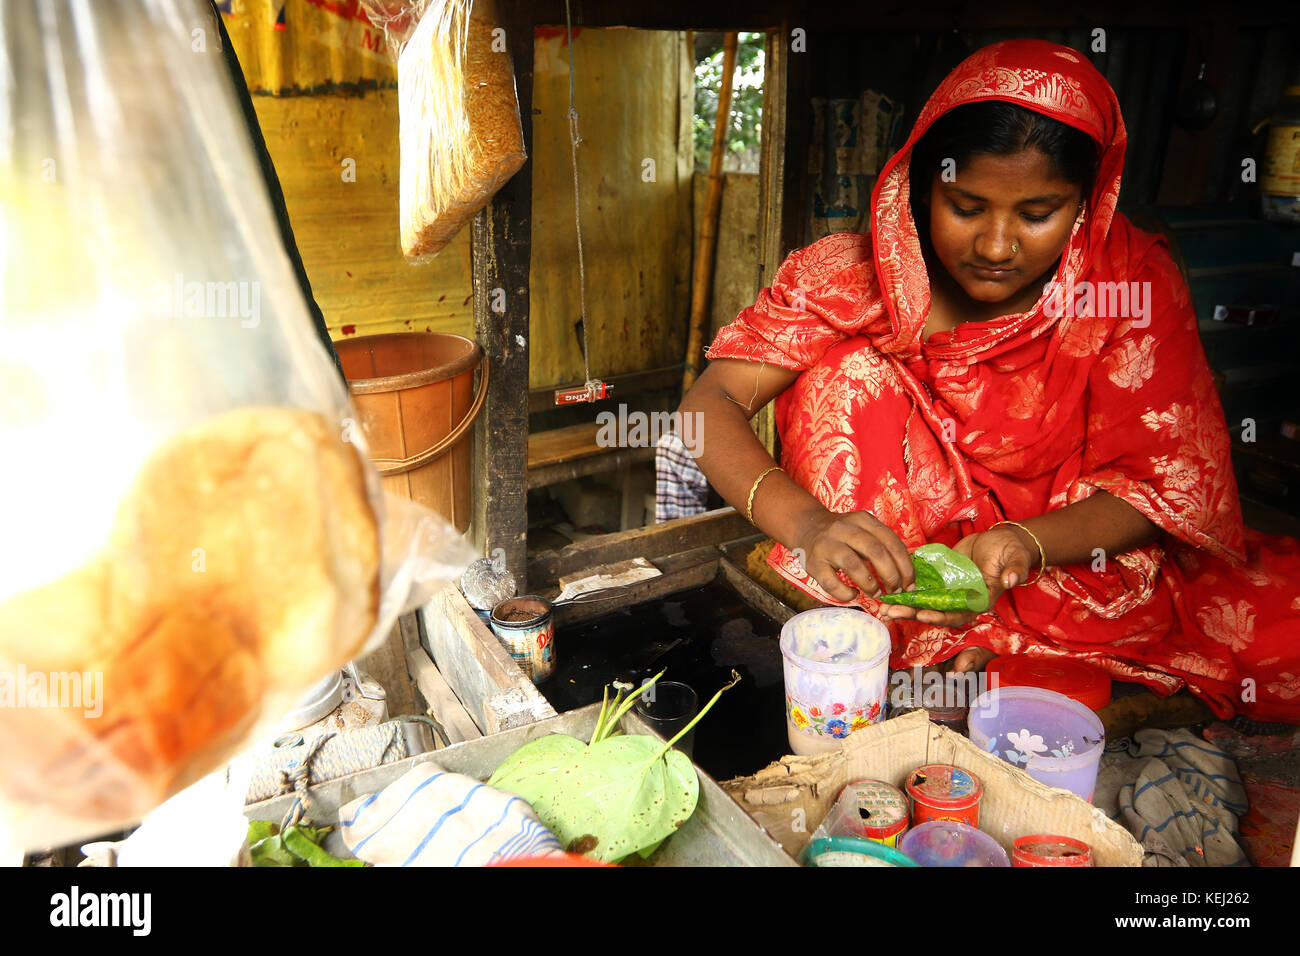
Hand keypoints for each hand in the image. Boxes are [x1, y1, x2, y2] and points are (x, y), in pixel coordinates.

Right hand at [791, 507, 914, 601]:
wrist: (806, 527)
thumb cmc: (843, 535)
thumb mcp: (863, 530)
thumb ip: (882, 546)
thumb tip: (905, 576)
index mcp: (862, 520)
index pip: (891, 541)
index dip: (904, 565)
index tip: (909, 583)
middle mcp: (844, 529)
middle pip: (875, 551)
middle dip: (891, 575)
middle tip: (895, 591)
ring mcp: (827, 545)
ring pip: (853, 564)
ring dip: (870, 583)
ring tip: (876, 593)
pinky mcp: (813, 563)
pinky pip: (831, 582)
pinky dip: (846, 593)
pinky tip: (853, 594)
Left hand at [877, 523, 1037, 628]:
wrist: (1002, 540)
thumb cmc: (1012, 552)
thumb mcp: (1016, 559)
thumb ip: (1014, 570)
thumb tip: (1011, 579)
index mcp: (978, 600)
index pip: (957, 614)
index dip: (940, 616)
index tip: (922, 615)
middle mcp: (961, 598)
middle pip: (935, 610)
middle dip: (912, 613)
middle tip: (891, 612)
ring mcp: (949, 588)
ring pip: (924, 600)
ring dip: (905, 604)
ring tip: (884, 605)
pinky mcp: (941, 576)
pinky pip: (922, 584)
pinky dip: (907, 586)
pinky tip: (889, 586)